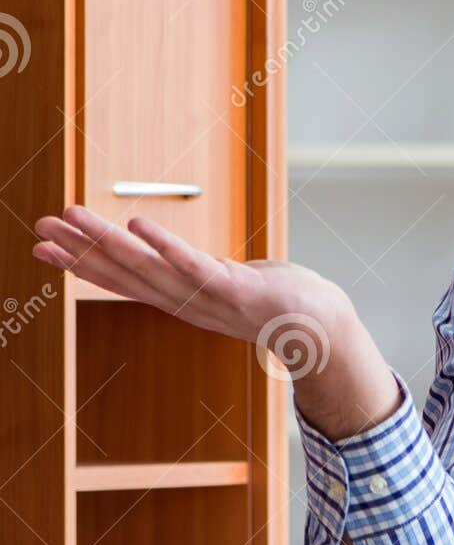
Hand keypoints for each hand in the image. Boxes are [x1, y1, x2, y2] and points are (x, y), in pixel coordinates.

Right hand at [32, 203, 354, 348]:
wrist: (321, 327)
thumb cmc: (274, 300)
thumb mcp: (223, 285)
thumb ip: (192, 274)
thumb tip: (169, 257)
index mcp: (180, 300)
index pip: (122, 280)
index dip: (80, 264)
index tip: (42, 247)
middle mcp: (188, 303)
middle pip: (126, 273)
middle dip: (81, 249)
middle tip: (41, 227)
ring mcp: (211, 299)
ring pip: (151, 268)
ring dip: (109, 243)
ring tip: (75, 217)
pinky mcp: (238, 290)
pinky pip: (196, 266)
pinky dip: (167, 247)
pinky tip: (138, 225)